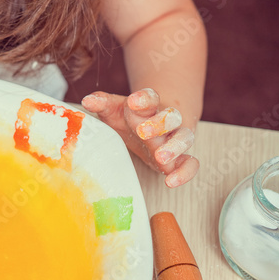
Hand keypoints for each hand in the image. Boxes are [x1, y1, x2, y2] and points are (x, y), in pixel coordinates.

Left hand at [80, 87, 197, 186]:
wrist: (147, 129)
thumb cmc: (128, 118)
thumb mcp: (112, 110)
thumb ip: (101, 103)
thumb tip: (87, 101)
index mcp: (149, 105)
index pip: (151, 97)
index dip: (144, 98)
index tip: (133, 101)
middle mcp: (166, 121)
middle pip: (171, 117)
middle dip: (159, 123)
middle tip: (143, 131)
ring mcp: (175, 139)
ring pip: (185, 138)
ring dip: (174, 147)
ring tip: (160, 157)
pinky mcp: (180, 158)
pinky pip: (191, 164)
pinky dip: (185, 173)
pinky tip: (170, 182)